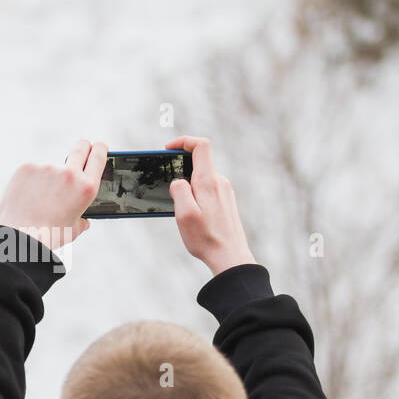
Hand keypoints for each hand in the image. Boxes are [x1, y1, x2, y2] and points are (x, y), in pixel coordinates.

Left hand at [0, 140, 107, 249]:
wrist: (20, 238)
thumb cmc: (49, 236)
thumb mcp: (74, 229)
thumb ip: (82, 219)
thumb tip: (84, 220)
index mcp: (87, 187)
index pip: (99, 155)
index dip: (99, 149)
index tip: (97, 147)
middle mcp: (69, 173)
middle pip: (80, 147)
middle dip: (81, 149)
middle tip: (77, 155)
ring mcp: (47, 168)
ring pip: (51, 167)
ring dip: (49, 177)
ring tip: (39, 200)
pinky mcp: (27, 167)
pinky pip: (32, 171)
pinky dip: (30, 181)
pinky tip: (26, 197)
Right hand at [166, 136, 255, 274]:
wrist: (230, 257)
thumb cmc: (206, 238)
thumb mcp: (184, 214)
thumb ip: (179, 190)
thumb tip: (178, 181)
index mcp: (208, 181)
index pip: (200, 146)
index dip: (183, 141)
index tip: (168, 149)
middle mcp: (220, 182)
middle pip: (199, 162)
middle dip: (180, 171)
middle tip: (168, 190)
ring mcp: (225, 192)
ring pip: (201, 178)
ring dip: (187, 187)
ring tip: (181, 210)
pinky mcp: (226, 202)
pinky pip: (207, 190)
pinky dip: (196, 196)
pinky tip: (192, 217)